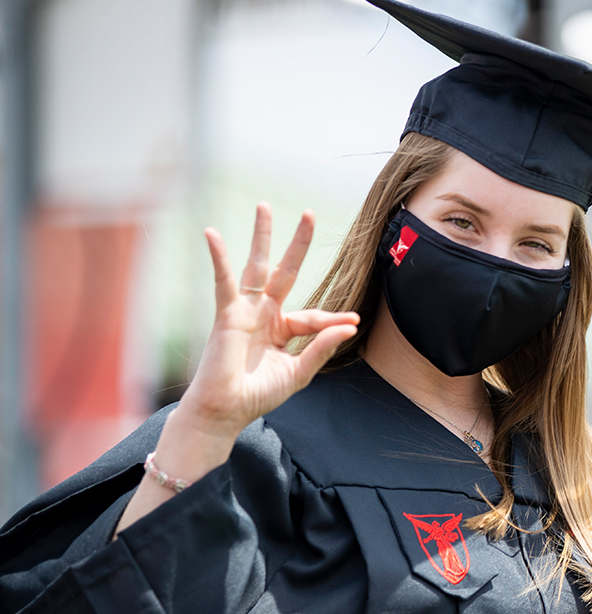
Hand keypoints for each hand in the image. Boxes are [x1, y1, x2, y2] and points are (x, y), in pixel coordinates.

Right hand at [180, 202, 358, 436]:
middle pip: (285, 271)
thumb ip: (321, 348)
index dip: (334, 319)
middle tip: (310, 213)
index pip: (313, 316)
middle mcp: (264, 314)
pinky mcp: (226, 314)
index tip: (354, 320)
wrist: (226, 411)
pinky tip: (211, 234)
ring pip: (256, 266)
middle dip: (297, 244)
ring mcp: (245, 311)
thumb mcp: (298, 373)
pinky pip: (224, 281)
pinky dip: (218, 257)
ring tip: (264, 206)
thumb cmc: (257, 395)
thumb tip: (348, 326)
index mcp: (281, 329)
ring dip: (261, 236)